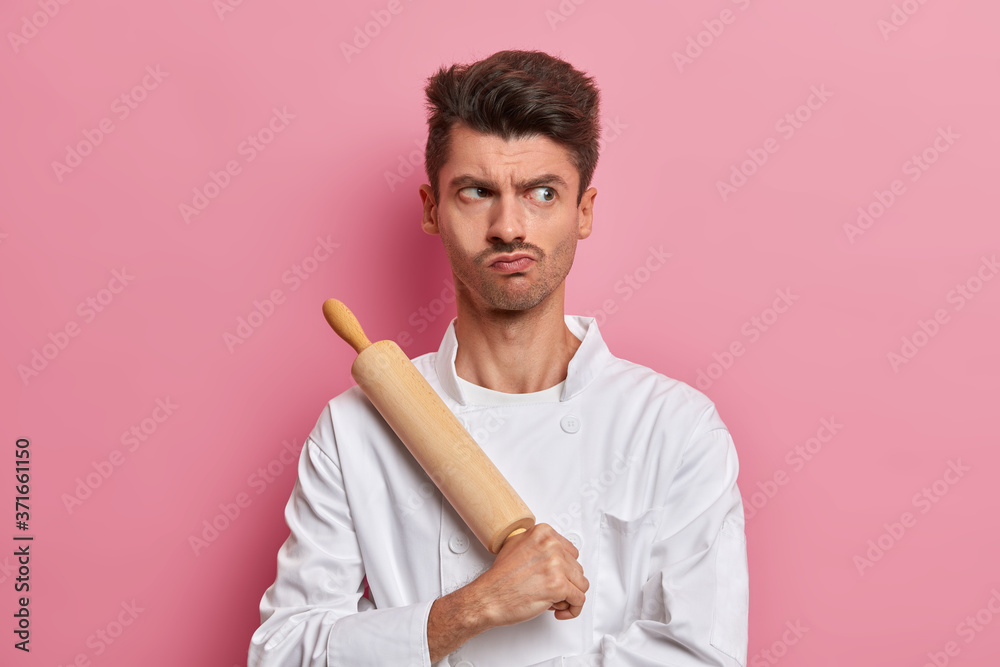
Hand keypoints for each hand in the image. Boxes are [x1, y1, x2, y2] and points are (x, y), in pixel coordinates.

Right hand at [472, 522, 588, 624]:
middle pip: (577, 568)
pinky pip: (579, 599)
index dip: (563, 569)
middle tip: (549, 590)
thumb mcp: (516, 545)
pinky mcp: (558, 586)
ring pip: (581, 583)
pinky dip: (573, 609)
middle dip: (566, 583)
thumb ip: (538, 544)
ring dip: (569, 596)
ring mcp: (556, 565)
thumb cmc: (500, 578)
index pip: (571, 552)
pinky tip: (559, 610)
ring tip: (553, 600)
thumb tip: (555, 552)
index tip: (556, 577)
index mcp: (543, 533)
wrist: (489, 597)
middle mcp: (551, 545)